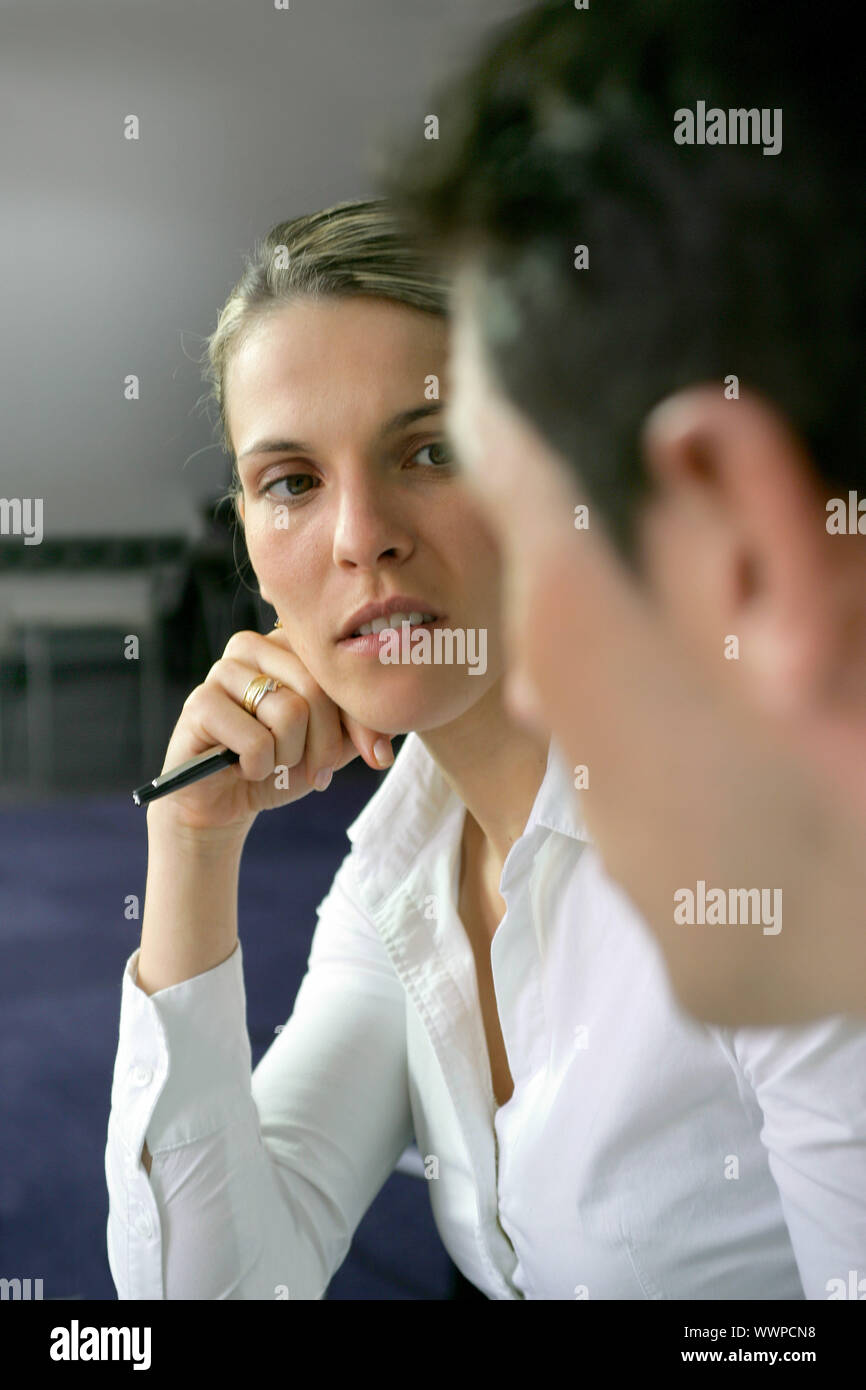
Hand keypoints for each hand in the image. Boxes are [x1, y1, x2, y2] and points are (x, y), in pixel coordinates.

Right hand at [146, 626, 392, 835]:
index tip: (375, 755)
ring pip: (289, 712)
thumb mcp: (333, 744)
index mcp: (287, 644)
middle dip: (325, 745)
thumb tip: (394, 732)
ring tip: (271, 764)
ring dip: (288, 758)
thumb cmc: (280, 763)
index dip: (361, 717)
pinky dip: (258, 768)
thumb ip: (363, 728)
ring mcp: (222, 671)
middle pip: (316, 688)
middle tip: (316, 773)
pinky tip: (242, 768)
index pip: (339, 667)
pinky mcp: (198, 704)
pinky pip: (255, 741)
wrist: (225, 802)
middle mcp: (252, 645)